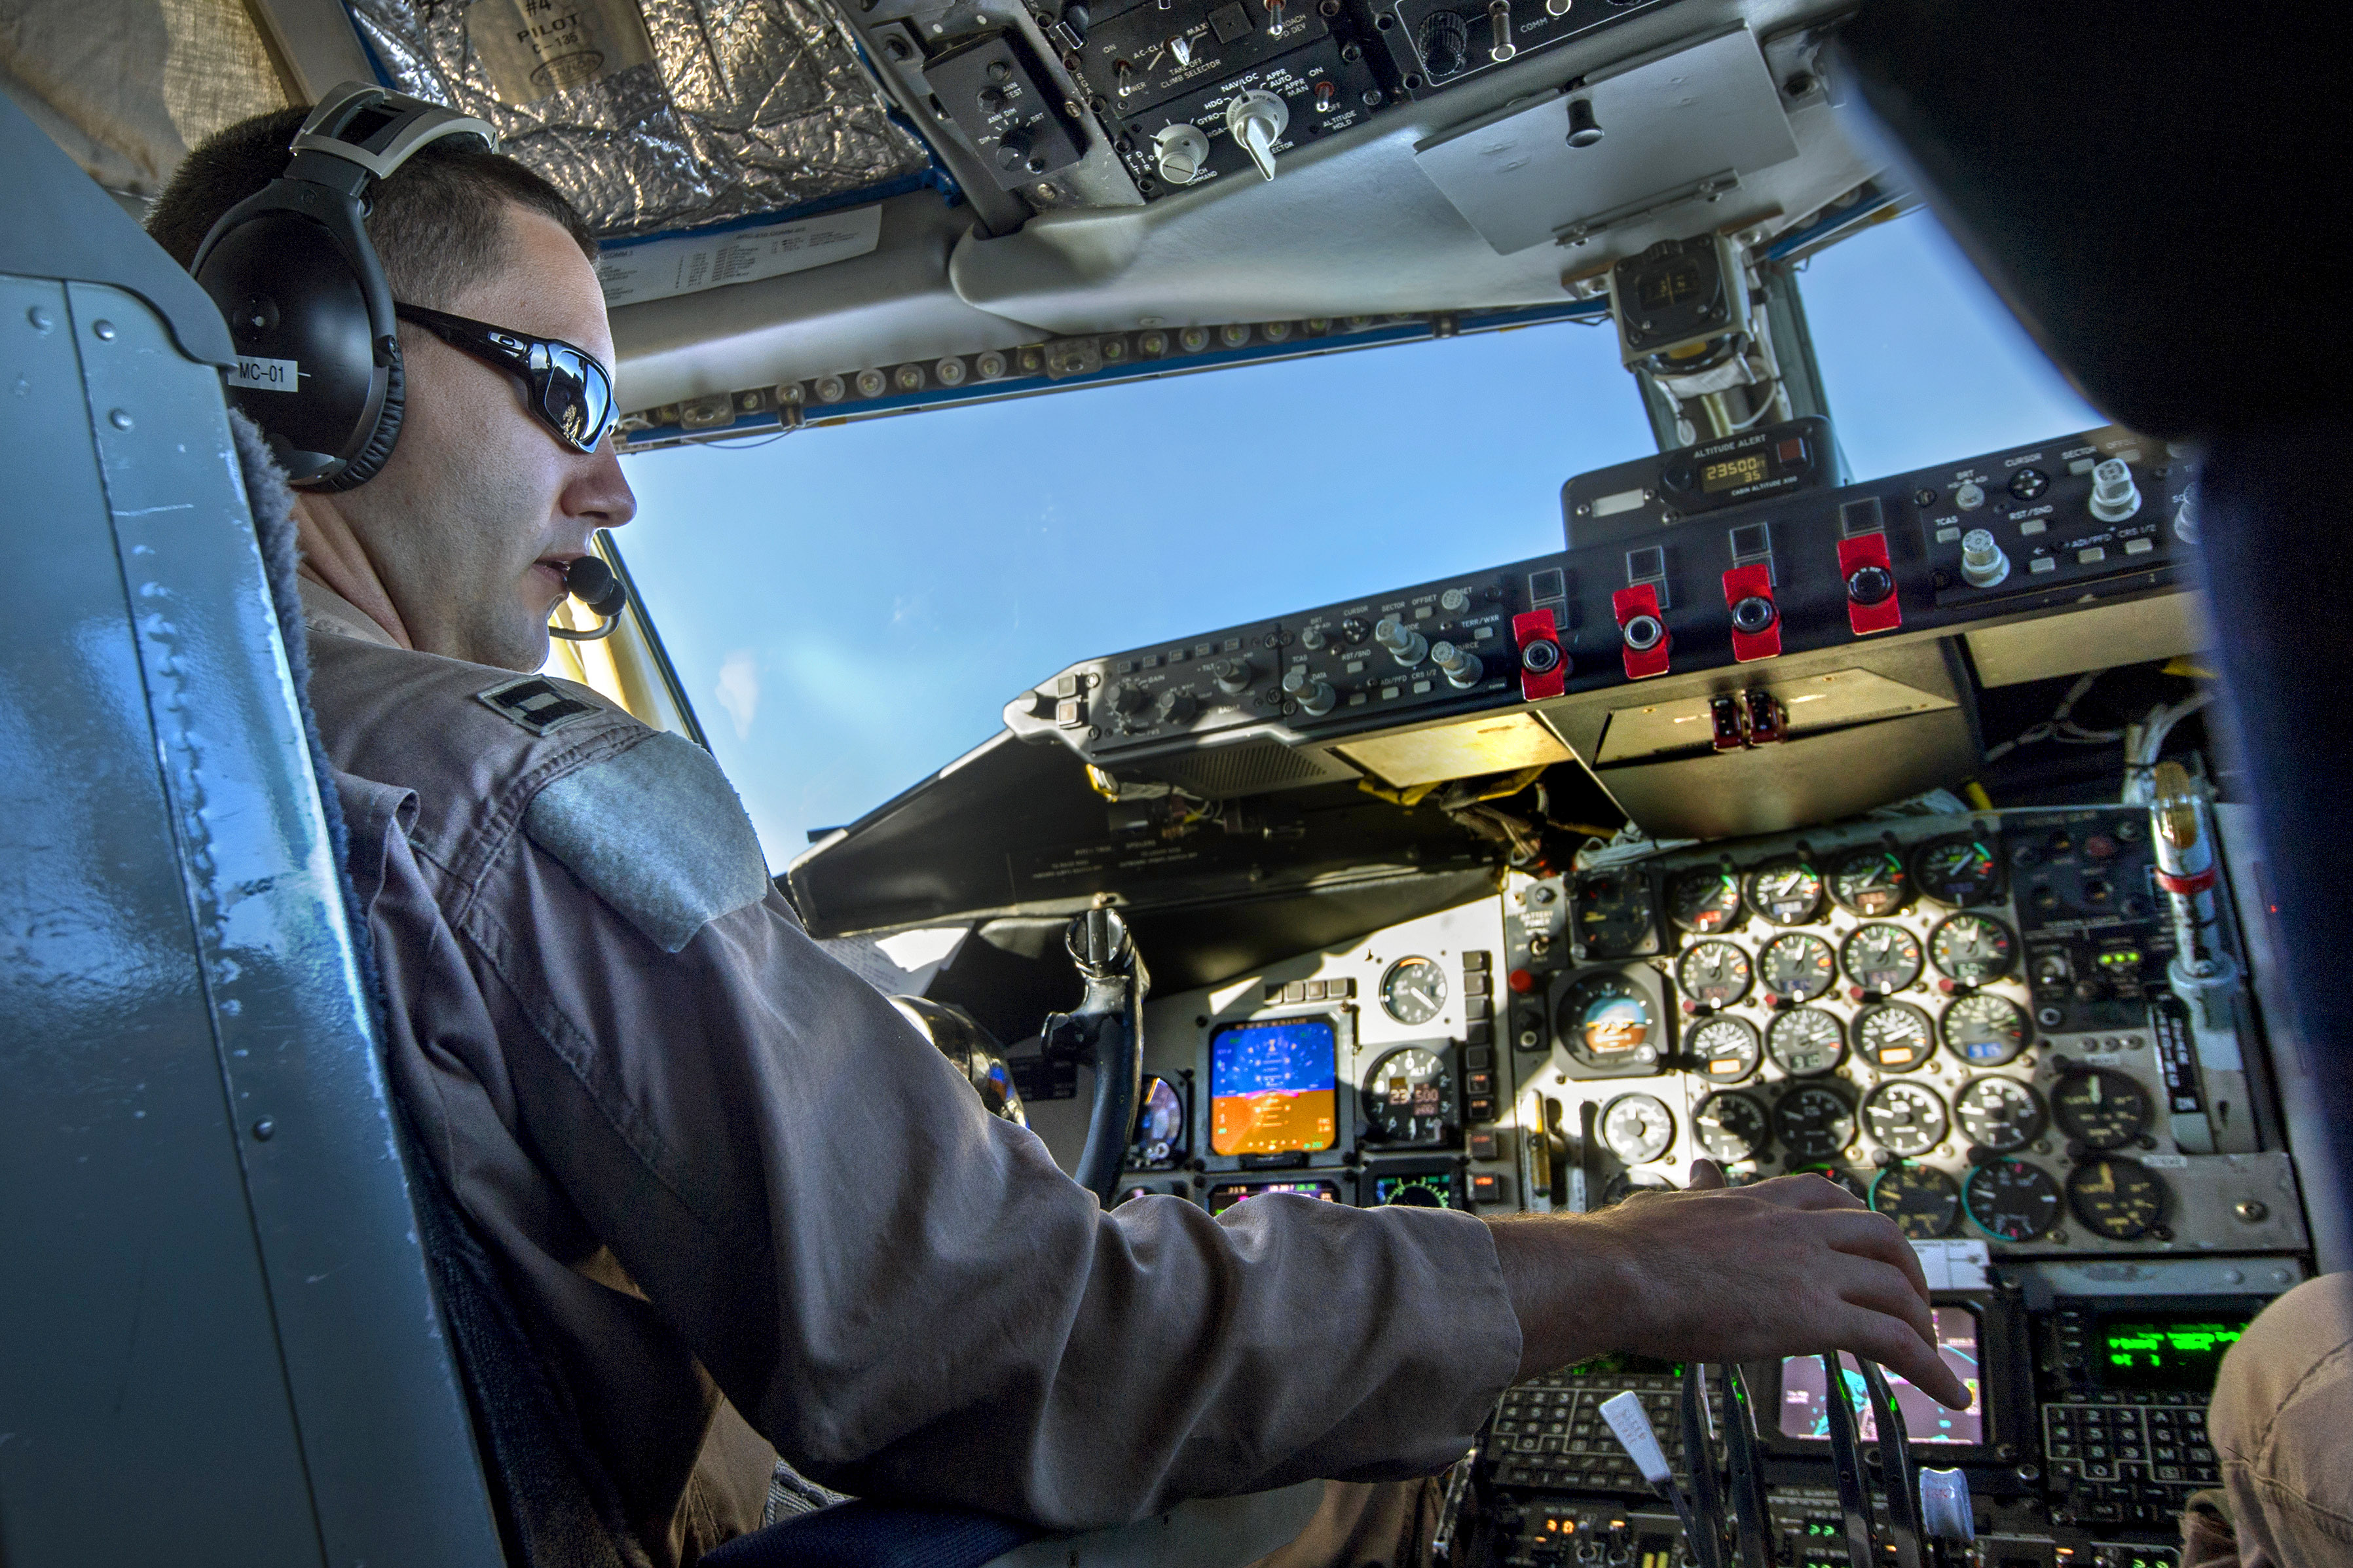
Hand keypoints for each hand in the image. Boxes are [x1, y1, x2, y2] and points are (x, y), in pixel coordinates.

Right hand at [1485, 1160, 1969, 1408]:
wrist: (1618, 1272)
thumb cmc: (1627, 1249)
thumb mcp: (1671, 1206)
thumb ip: (1698, 1194)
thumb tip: (1697, 1173)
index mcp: (1759, 1202)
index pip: (1829, 1197)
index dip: (1859, 1222)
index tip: (1867, 1246)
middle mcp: (1795, 1227)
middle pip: (1882, 1235)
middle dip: (1908, 1270)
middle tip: (1912, 1303)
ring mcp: (1811, 1269)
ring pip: (1898, 1286)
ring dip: (1923, 1321)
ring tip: (1931, 1353)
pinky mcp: (1816, 1316)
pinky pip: (1895, 1341)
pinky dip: (1931, 1367)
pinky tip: (1948, 1391)